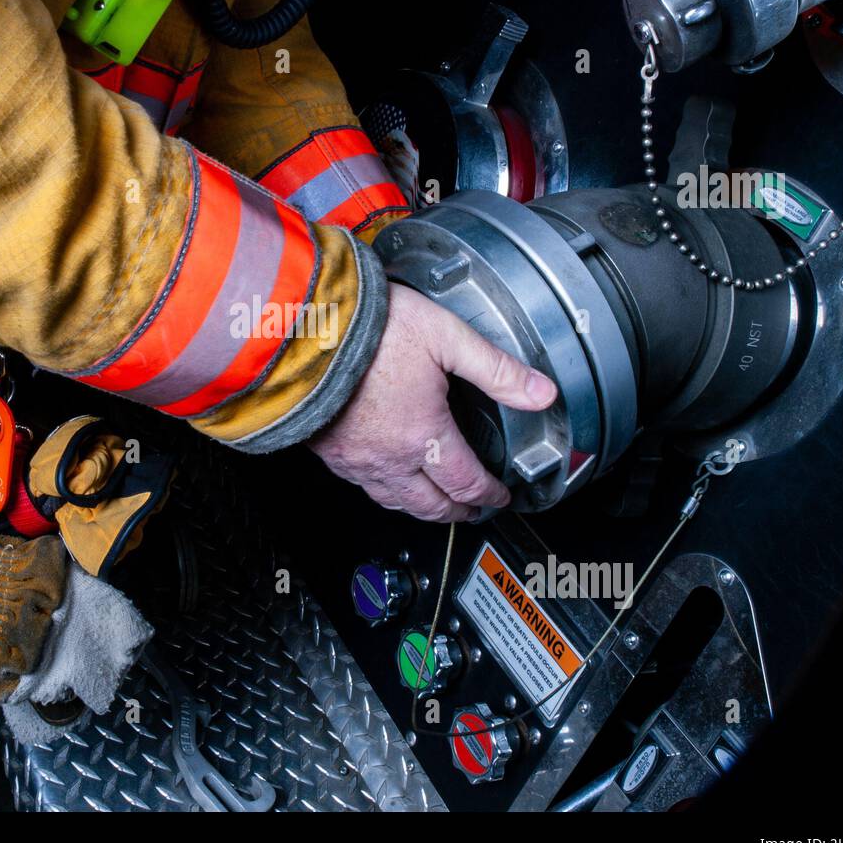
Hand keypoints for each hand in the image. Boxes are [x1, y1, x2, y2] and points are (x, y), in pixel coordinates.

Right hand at [308, 283, 556, 521]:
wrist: (301, 331)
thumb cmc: (366, 331)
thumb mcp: (446, 337)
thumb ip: (496, 368)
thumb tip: (541, 392)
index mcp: (424, 435)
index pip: (466, 483)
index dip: (490, 495)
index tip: (500, 495)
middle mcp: (390, 457)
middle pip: (431, 505)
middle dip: (458, 512)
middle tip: (473, 510)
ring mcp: (355, 459)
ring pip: (394, 503)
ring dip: (421, 509)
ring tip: (434, 504)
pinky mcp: (328, 451)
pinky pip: (361, 485)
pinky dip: (383, 491)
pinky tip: (384, 477)